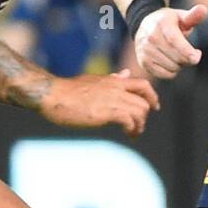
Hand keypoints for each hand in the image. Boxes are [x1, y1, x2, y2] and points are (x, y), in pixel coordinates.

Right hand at [39, 69, 159, 136]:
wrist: (53, 95)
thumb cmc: (69, 90)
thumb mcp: (94, 80)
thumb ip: (112, 79)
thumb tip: (124, 74)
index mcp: (114, 81)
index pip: (143, 84)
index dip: (152, 96)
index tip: (154, 106)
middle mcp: (116, 88)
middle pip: (144, 101)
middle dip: (145, 116)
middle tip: (137, 127)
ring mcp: (112, 100)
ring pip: (140, 111)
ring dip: (140, 125)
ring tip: (133, 133)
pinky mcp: (106, 112)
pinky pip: (129, 120)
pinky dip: (132, 128)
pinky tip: (127, 134)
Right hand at [134, 5, 207, 78]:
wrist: (144, 25)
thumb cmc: (169, 21)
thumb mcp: (180, 16)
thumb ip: (193, 15)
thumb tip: (203, 9)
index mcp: (162, 23)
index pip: (174, 40)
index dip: (186, 51)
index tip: (196, 57)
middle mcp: (150, 37)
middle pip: (175, 56)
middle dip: (188, 58)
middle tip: (192, 53)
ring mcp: (145, 50)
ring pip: (172, 67)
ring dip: (180, 64)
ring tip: (178, 55)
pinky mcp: (143, 62)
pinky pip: (164, 74)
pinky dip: (172, 71)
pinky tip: (172, 62)